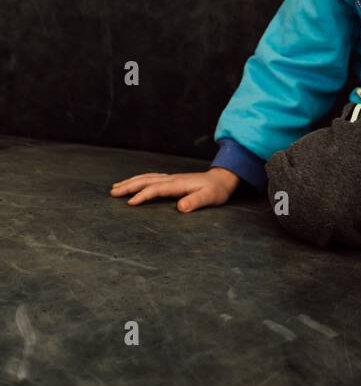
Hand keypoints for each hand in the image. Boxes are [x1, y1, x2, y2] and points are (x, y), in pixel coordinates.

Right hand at [109, 167, 239, 212]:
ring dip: (131, 182)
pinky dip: (140, 180)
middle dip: (129, 186)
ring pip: (147, 178)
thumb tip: (181, 207)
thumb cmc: (216, 190)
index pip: (156, 189)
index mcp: (178, 184)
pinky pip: (151, 178)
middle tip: (112, 192)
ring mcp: (171, 178)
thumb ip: (195, 201)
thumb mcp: (209, 198)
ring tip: (116, 187)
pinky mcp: (172, 180)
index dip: (143, 196)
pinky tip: (134, 183)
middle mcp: (172, 179)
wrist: (223, 179)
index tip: (129, 203)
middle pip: (146, 181)